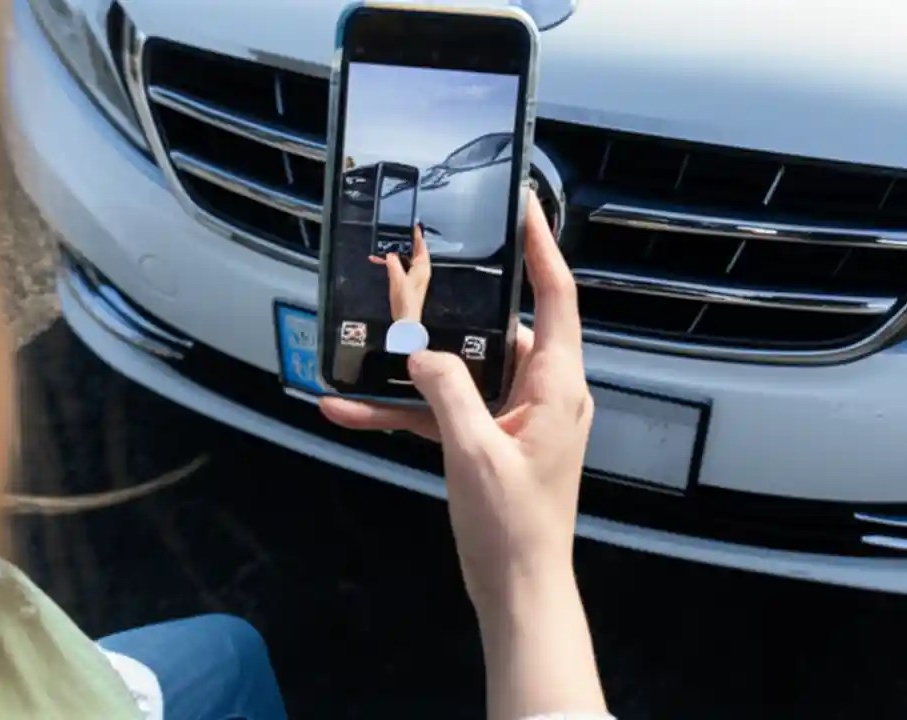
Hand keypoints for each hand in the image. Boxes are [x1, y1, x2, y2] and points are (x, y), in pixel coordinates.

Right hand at [322, 193, 605, 718]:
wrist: (517, 591)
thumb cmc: (513, 529)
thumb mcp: (474, 454)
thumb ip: (446, 394)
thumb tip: (420, 356)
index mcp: (557, 386)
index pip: (555, 297)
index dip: (541, 246)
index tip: (522, 204)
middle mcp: (542, 392)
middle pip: (499, 328)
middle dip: (452, 304)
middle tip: (412, 270)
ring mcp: (515, 416)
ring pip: (462, 372)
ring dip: (412, 369)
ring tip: (361, 347)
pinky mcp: (490, 439)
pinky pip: (445, 412)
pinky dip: (405, 412)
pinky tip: (349, 412)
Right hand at [368, 224, 430, 321]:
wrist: (406, 320)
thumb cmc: (406, 300)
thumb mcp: (397, 277)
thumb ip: (392, 262)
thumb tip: (390, 252)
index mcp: (422, 267)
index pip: (421, 246)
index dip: (417, 235)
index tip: (415, 225)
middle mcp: (421, 270)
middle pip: (412, 251)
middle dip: (402, 243)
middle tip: (394, 233)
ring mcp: (415, 277)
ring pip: (404, 260)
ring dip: (393, 255)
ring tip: (381, 248)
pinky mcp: (408, 283)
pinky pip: (400, 268)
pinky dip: (392, 264)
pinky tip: (381, 261)